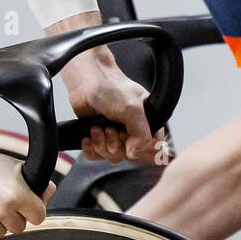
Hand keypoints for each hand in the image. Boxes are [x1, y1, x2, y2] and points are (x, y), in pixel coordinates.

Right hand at [0, 143, 55, 238]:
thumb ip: (34, 183)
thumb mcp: (16, 167)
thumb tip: (48, 191)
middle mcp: (1, 209)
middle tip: (9, 202)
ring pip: (2, 232)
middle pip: (20, 227)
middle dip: (17, 216)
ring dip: (0, 221)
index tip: (31, 206)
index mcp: (17, 195)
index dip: (36, 210)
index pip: (39, 217)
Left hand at [61, 46, 165, 164]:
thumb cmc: (112, 88)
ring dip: (102, 145)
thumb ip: (140, 134)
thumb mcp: (132, 110)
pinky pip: (97, 156)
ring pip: (113, 156)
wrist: (87, 83)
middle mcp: (133, 130)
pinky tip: (88, 137)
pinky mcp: (100, 138)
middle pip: (130, 156)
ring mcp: (116, 134)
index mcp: (148, 122)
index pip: (153, 147)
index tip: (130, 145)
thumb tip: (136, 154)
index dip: (141, 151)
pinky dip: (91, 149)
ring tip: (97, 128)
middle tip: (110, 128)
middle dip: (115, 144)